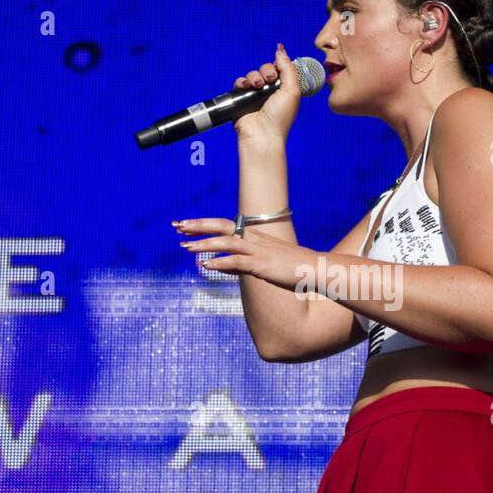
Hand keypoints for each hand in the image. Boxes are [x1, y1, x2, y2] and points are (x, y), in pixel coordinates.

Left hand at [174, 216, 312, 290]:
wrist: (315, 269)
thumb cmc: (291, 267)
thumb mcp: (262, 262)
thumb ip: (239, 263)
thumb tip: (220, 265)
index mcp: (254, 236)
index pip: (224, 225)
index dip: (203, 224)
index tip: (185, 224)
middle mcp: (254, 239)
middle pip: (221, 226)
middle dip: (198, 225)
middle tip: (177, 225)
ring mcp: (258, 251)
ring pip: (226, 242)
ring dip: (204, 244)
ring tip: (185, 247)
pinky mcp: (262, 265)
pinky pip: (237, 262)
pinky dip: (220, 263)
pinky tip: (205, 266)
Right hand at [232, 43, 301, 145]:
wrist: (261, 134)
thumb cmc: (280, 116)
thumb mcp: (292, 90)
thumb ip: (288, 68)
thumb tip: (281, 49)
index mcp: (285, 89)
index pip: (281, 68)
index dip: (279, 66)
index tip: (279, 69)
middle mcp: (271, 91)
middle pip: (267, 68)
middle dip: (267, 70)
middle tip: (269, 80)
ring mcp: (256, 94)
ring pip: (253, 74)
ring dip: (255, 76)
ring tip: (258, 87)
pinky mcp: (242, 98)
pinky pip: (240, 82)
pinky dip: (242, 81)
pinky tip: (246, 87)